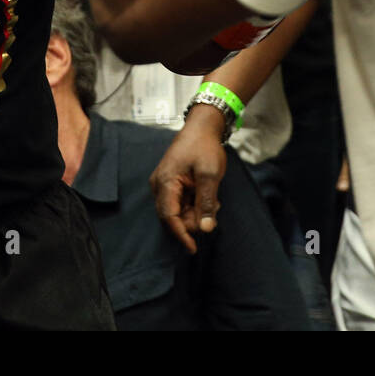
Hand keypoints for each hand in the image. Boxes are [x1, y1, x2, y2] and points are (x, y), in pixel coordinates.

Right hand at [150, 103, 227, 253]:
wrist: (203, 127)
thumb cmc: (204, 146)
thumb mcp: (209, 174)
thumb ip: (206, 203)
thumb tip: (205, 229)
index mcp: (165, 182)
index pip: (169, 217)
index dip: (181, 234)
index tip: (193, 248)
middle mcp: (160, 185)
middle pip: (173, 216)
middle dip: (193, 221)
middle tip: (214, 212)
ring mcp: (165, 184)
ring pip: (178, 211)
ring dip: (196, 213)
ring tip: (214, 201)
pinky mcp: (171, 184)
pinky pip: (181, 203)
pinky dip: (194, 205)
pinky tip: (208, 197)